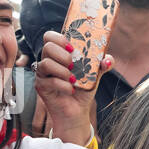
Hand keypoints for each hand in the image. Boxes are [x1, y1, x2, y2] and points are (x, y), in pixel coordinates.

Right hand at [34, 29, 110, 144]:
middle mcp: (48, 61)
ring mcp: (43, 74)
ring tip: (73, 79)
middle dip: (62, 54)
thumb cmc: (83, 89)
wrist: (77, 111)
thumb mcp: (95, 74)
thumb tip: (107, 60)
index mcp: (59, 53)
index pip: (50, 37)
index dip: (59, 38)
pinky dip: (62, 85)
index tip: (72, 47)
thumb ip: (102, 64)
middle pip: (47, 47)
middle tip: (73, 64)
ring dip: (62, 71)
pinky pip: (48, 81)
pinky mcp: (41, 87)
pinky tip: (71, 89)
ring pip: (45, 63)